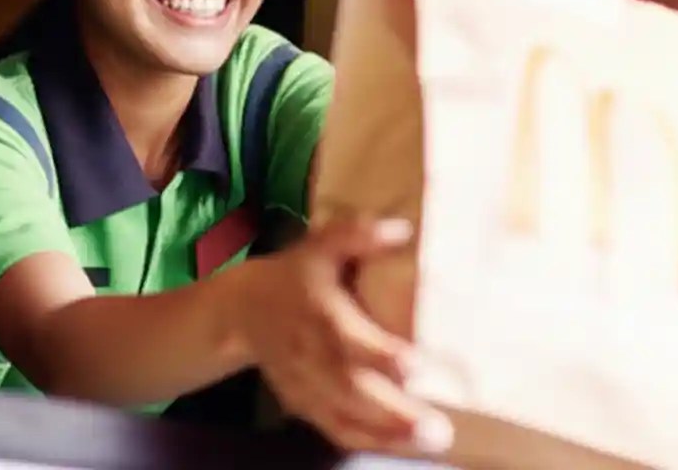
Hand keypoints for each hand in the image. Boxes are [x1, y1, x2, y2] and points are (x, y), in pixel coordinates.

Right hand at [237, 218, 453, 455]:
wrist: (240, 310)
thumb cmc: (294, 274)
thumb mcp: (320, 244)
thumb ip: (357, 234)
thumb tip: (401, 229)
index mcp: (316, 312)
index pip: (346, 338)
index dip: (379, 354)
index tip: (416, 364)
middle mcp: (309, 354)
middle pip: (350, 389)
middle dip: (394, 412)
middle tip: (437, 427)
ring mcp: (305, 385)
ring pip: (345, 417)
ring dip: (387, 435)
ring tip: (430, 442)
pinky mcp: (304, 404)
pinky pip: (336, 429)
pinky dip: (369, 442)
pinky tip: (405, 448)